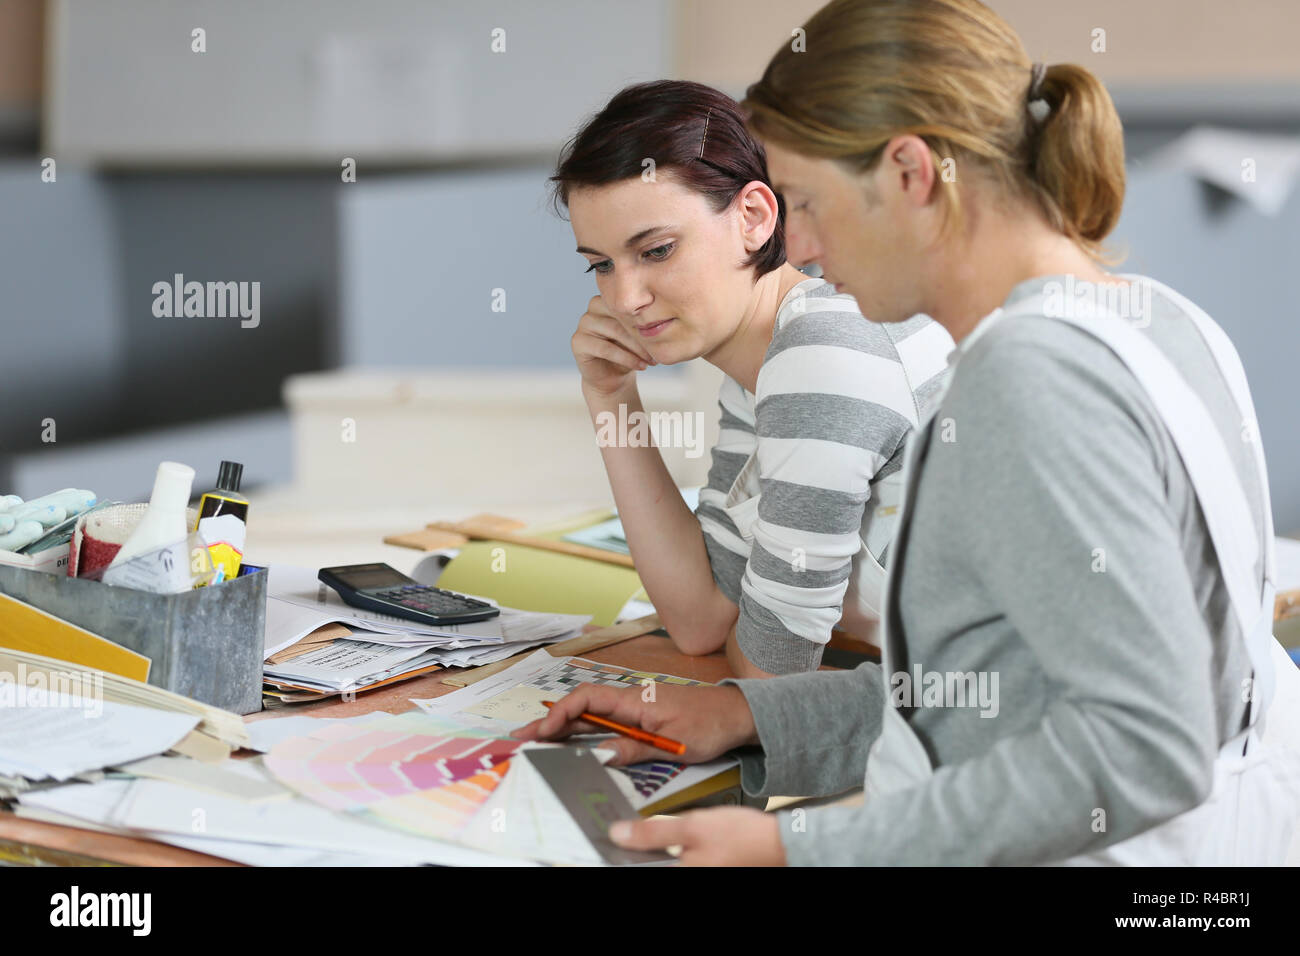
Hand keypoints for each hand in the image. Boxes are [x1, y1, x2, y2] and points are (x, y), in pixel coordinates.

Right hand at [510, 682, 756, 764]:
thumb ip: (634, 747)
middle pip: (582, 707)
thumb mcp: (672, 743)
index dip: (563, 713)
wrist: (737, 714)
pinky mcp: (642, 715)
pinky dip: (585, 729)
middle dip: (551, 721)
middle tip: (522, 737)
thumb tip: (598, 754)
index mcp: (636, 699)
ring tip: (537, 739)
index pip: (588, 699)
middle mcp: (631, 699)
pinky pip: (606, 720)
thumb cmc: (710, 724)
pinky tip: (571, 739)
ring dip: (564, 726)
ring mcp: (635, 706)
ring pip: (591, 714)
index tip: (545, 731)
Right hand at [571, 294, 656, 397]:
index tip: (664, 332)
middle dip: (642, 333)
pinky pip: (605, 348)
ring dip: (637, 347)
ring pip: (614, 331)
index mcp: (610, 297)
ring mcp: (584, 323)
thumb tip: (666, 312)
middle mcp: (594, 307)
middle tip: (659, 348)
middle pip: (621, 315)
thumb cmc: (630, 351)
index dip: (647, 318)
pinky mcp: (578, 342)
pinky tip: (641, 366)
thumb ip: (646, 320)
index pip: (630, 302)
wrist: (613, 377)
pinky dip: (626, 358)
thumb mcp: (641, 333)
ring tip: (652, 360)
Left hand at [610, 807, 785, 865]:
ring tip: (633, 834)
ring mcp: (695, 876)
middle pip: (647, 868)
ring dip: (647, 854)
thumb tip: (617, 834)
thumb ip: (652, 832)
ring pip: (661, 865)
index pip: (634, 869)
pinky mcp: (703, 872)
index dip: (615, 857)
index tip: (599, 843)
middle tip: (618, 832)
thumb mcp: (692, 825)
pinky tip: (659, 841)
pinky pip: (675, 865)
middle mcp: (685, 879)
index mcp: (678, 876)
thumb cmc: (740, 836)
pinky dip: (663, 855)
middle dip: (631, 853)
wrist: (778, 844)